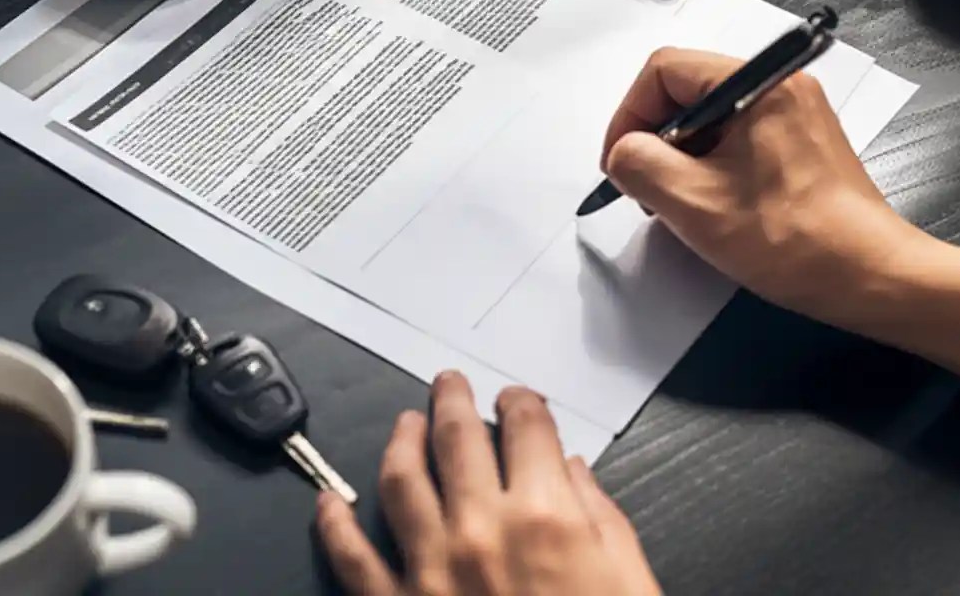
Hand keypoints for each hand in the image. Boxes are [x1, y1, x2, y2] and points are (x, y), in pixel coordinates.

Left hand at [317, 371, 660, 595]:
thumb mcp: (630, 581)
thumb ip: (602, 519)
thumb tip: (575, 470)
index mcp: (546, 516)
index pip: (527, 428)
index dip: (521, 403)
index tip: (517, 400)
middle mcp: (481, 529)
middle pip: (458, 439)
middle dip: (453, 401)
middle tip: (448, 383)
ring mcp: (431, 568)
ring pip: (401, 480)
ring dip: (400, 440)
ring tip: (404, 422)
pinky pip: (352, 559)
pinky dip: (334, 526)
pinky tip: (329, 502)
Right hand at [601, 47, 934, 326]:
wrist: (870, 276)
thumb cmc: (792, 240)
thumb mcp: (693, 203)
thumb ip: (639, 164)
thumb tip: (624, 153)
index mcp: (759, 84)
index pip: (665, 70)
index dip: (630, 116)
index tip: (621, 163)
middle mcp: (781, 85)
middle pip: (689, 91)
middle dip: (656, 139)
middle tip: (648, 190)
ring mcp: (795, 115)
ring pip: (712, 119)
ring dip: (683, 159)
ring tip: (683, 206)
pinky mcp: (802, 144)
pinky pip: (739, 140)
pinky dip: (713, 168)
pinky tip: (714, 209)